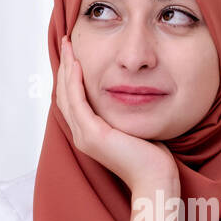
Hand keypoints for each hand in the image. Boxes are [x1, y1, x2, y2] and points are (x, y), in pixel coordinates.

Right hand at [56, 35, 178, 191]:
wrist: (155, 178)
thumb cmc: (152, 156)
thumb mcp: (134, 126)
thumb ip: (126, 111)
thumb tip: (134, 93)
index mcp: (89, 134)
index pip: (73, 99)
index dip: (71, 75)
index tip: (74, 53)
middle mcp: (82, 135)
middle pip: (65, 94)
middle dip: (65, 66)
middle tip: (66, 42)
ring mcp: (85, 136)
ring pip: (67, 94)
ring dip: (66, 68)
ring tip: (68, 46)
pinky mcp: (93, 134)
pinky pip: (78, 101)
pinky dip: (74, 81)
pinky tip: (76, 64)